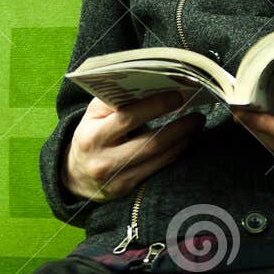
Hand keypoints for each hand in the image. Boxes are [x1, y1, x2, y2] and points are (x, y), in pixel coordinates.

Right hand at [62, 89, 202, 201]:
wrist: (75, 175)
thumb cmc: (91, 135)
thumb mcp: (93, 116)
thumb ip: (115, 100)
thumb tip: (150, 84)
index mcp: (92, 136)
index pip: (127, 118)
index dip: (155, 106)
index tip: (177, 96)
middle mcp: (104, 161)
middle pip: (149, 143)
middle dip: (178, 128)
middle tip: (198, 115)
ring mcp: (117, 179)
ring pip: (158, 159)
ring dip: (182, 141)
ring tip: (196, 125)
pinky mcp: (128, 190)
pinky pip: (158, 169)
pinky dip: (175, 153)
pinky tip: (186, 141)